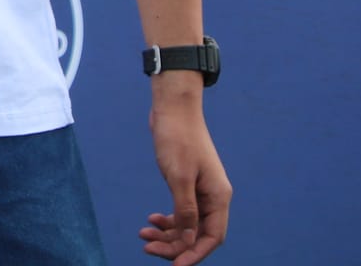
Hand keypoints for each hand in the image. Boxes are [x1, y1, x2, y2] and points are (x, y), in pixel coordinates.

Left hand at [138, 83, 229, 262]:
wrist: (173, 109)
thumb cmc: (177, 139)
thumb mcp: (179, 176)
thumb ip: (185, 210)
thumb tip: (190, 240)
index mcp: (218, 197)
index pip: (211, 237)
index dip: (194, 254)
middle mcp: (213, 197)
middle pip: (197, 234)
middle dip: (174, 244)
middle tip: (146, 246)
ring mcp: (200, 191)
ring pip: (187, 224)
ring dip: (168, 233)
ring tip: (143, 234)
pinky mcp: (187, 184)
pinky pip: (181, 211)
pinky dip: (167, 218)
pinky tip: (151, 220)